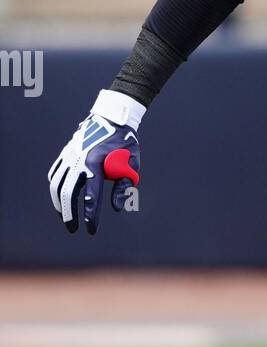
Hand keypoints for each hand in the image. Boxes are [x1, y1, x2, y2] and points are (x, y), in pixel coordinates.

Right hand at [48, 89, 143, 234]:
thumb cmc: (125, 142)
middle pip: (68, 192)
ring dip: (58, 203)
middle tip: (73, 229)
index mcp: (97, 162)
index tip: (90, 229)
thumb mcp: (132, 163)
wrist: (110, 117)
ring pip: (56, 184)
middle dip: (69, 214)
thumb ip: (124, 186)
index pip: (91, 195)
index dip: (90, 215)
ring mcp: (69, 155)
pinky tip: (59, 199)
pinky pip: (55, 174)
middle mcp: (79, 159)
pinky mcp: (65, 153)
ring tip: (64, 217)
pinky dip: (55, 188)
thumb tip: (116, 208)